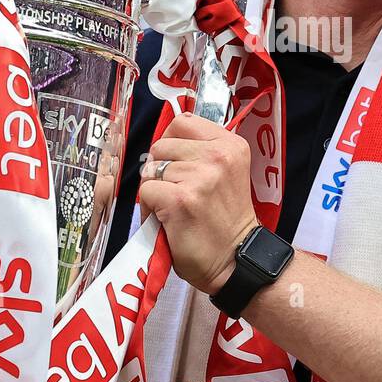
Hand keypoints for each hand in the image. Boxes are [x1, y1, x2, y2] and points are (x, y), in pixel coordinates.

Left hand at [138, 114, 257, 293]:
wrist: (235, 260)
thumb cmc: (225, 220)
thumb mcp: (226, 173)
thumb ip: (203, 151)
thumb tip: (165, 141)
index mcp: (231, 145)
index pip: (183, 122)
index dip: (171, 142)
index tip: (176, 162)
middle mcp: (217, 156)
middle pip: (162, 145)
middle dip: (160, 168)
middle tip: (175, 192)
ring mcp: (198, 177)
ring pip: (151, 169)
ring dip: (154, 190)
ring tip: (172, 208)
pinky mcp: (179, 200)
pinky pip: (145, 191)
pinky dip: (149, 209)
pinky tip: (166, 220)